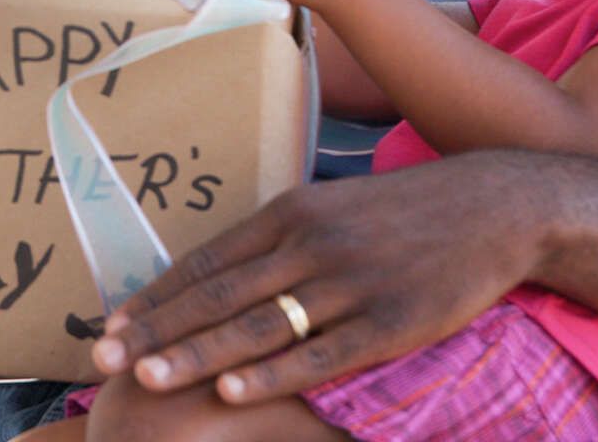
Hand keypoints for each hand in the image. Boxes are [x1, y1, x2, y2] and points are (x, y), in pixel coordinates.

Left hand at [90, 152, 550, 403]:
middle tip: (103, 357)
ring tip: (148, 376)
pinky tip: (233, 390)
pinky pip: (320, 353)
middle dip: (156, 328)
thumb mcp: (333, 210)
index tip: (110, 323)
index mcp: (292, 213)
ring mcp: (349, 283)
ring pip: (258, 324)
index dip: (156, 295)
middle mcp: (310, 244)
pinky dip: (273, 373)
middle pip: (219, 294)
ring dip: (197, 353)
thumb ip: (281, 241)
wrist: (494, 207)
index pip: (207, 260)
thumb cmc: (405, 213)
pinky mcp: (390, 321)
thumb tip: (222, 275)